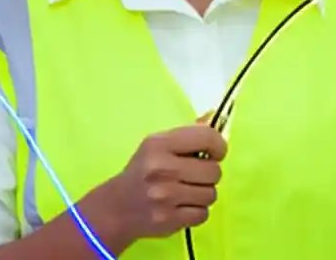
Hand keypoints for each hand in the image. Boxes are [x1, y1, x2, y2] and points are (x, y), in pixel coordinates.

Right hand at [88, 121, 225, 243]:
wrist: (116, 208)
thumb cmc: (142, 172)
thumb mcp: (157, 145)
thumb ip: (187, 134)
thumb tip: (213, 116)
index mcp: (159, 144)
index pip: (207, 137)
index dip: (219, 146)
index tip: (215, 153)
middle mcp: (162, 169)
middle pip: (214, 171)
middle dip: (209, 174)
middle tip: (194, 176)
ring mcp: (165, 197)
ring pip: (211, 195)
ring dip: (203, 195)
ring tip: (187, 192)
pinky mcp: (168, 220)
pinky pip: (203, 214)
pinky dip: (196, 212)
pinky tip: (182, 207)